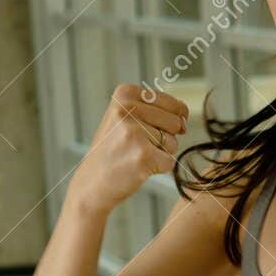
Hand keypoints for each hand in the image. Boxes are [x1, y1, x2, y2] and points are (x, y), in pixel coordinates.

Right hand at [66, 83, 189, 215]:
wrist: (91, 183)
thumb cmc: (114, 149)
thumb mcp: (126, 116)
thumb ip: (158, 109)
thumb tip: (184, 118)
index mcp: (125, 93)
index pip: (174, 105)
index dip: (166, 123)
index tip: (140, 130)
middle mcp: (127, 109)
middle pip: (175, 123)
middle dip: (163, 138)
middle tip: (134, 145)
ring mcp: (134, 132)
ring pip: (173, 142)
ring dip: (159, 153)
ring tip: (133, 155)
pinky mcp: (143, 155)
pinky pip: (169, 161)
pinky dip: (158, 168)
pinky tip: (136, 168)